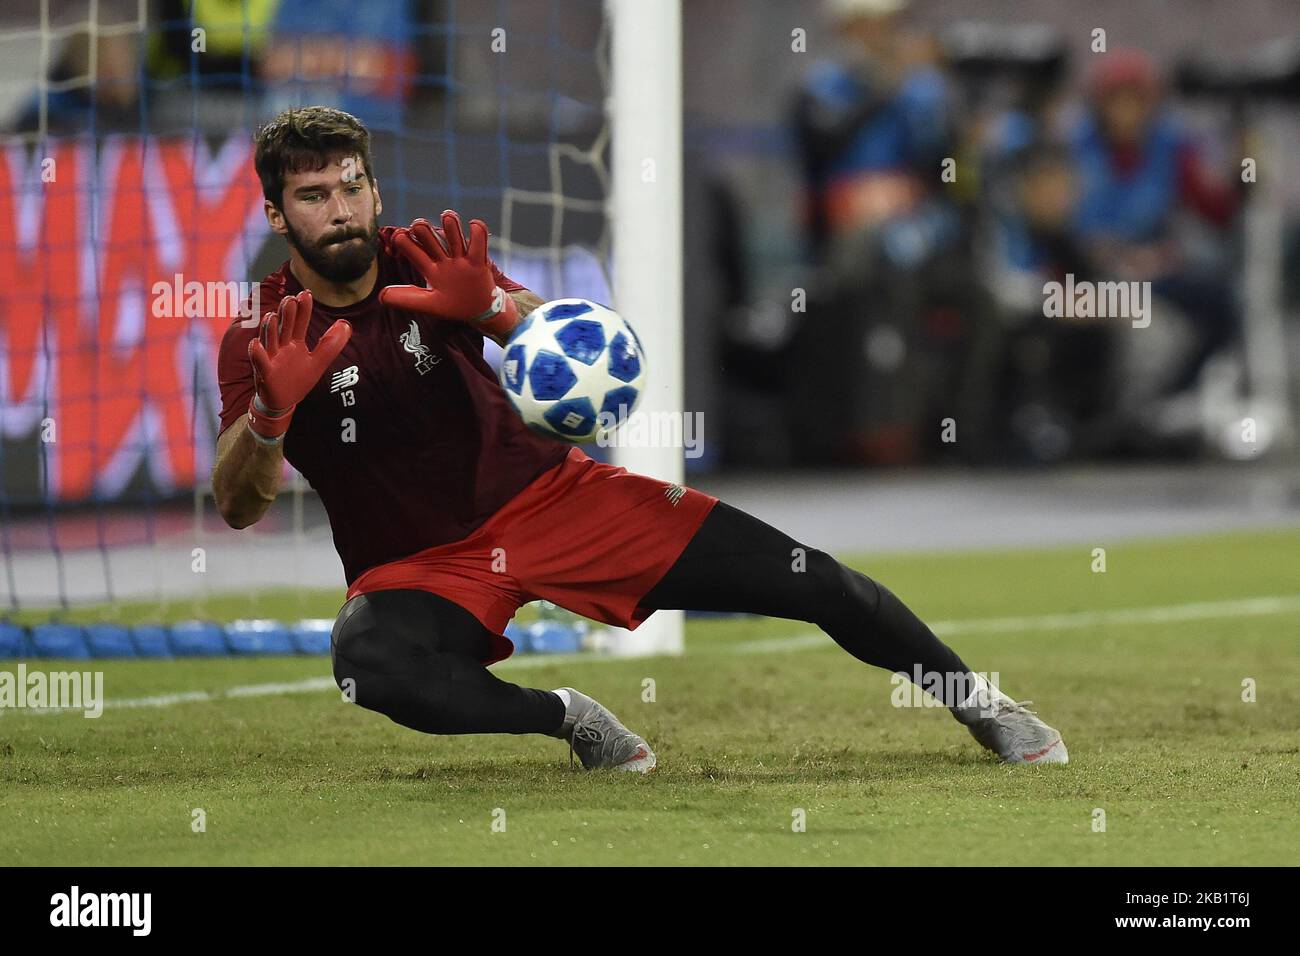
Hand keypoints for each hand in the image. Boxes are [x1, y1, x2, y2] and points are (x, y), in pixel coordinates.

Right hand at [246, 290, 351, 440]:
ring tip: (272, 316)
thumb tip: (346, 324)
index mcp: (295, 342)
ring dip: (270, 328)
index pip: (299, 322)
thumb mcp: (318, 362)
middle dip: (286, 314)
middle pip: (284, 327)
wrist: (283, 402)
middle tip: (290, 299)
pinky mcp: (264, 372)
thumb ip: (331, 344)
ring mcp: (271, 358)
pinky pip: (259, 361)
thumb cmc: (298, 379)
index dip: (303, 309)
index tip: (306, 293)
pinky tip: (256, 343)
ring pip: (269, 340)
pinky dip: (256, 353)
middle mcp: (281, 346)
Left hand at [380, 210, 518, 334]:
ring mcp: (461, 258)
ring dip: (450, 224)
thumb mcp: (429, 305)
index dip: (403, 242)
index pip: (412, 251)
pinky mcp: (478, 260)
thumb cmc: (452, 306)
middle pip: (430, 238)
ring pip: (453, 235)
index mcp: (429, 268)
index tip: (399, 237)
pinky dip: (477, 230)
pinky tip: (473, 225)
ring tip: (447, 217)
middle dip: (423, 229)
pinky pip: (478, 241)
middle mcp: (443, 260)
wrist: (480, 313)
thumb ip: (405, 300)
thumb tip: (380, 296)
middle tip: (418, 226)